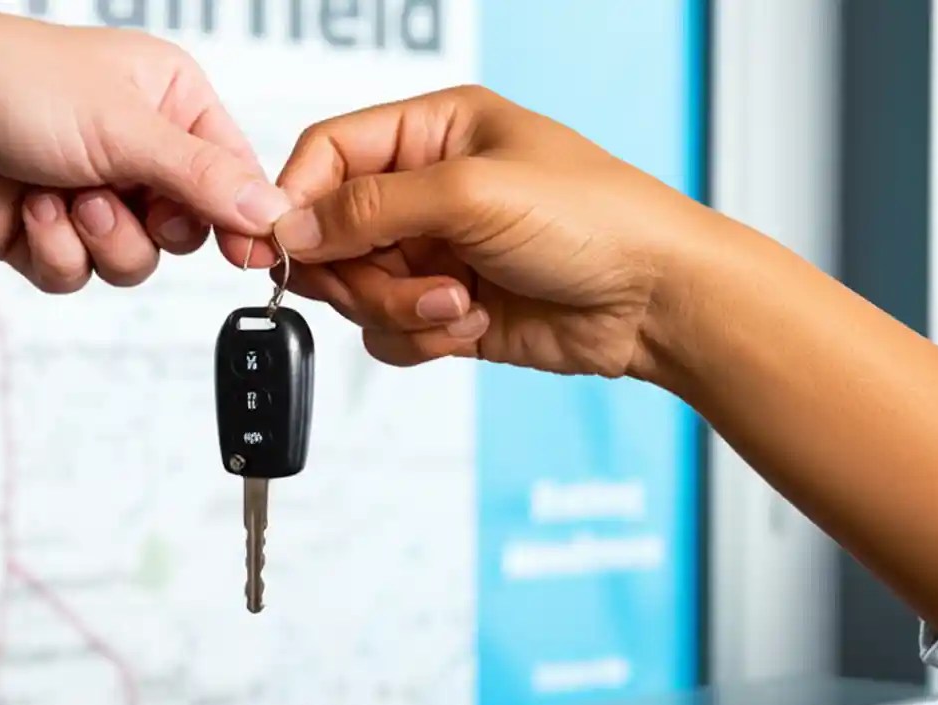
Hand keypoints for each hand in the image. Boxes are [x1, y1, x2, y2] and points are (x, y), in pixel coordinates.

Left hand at [0, 2, 288, 291]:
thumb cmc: (10, 81)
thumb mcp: (124, 126)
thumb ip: (202, 177)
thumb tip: (273, 212)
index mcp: (172, 105)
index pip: (235, 176)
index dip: (242, 218)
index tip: (251, 255)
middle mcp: (139, 152)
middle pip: (188, 231)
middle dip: (149, 225)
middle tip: (113, 195)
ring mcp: (95, 195)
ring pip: (136, 263)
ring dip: (98, 239)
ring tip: (62, 196)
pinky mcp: (51, 234)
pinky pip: (81, 276)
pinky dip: (56, 252)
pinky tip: (29, 210)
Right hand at [273, 85, 718, 377]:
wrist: (657, 301)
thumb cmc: (597, 218)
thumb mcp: (473, 193)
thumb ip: (371, 208)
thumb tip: (291, 227)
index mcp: (433, 133)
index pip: (328, 155)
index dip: (295, 200)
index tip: (280, 248)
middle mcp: (426, 190)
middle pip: (331, 233)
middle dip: (359, 271)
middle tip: (400, 282)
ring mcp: (434, 252)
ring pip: (355, 290)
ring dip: (398, 308)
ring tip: (457, 304)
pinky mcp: (445, 307)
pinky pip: (387, 332)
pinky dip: (418, 338)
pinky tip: (471, 325)